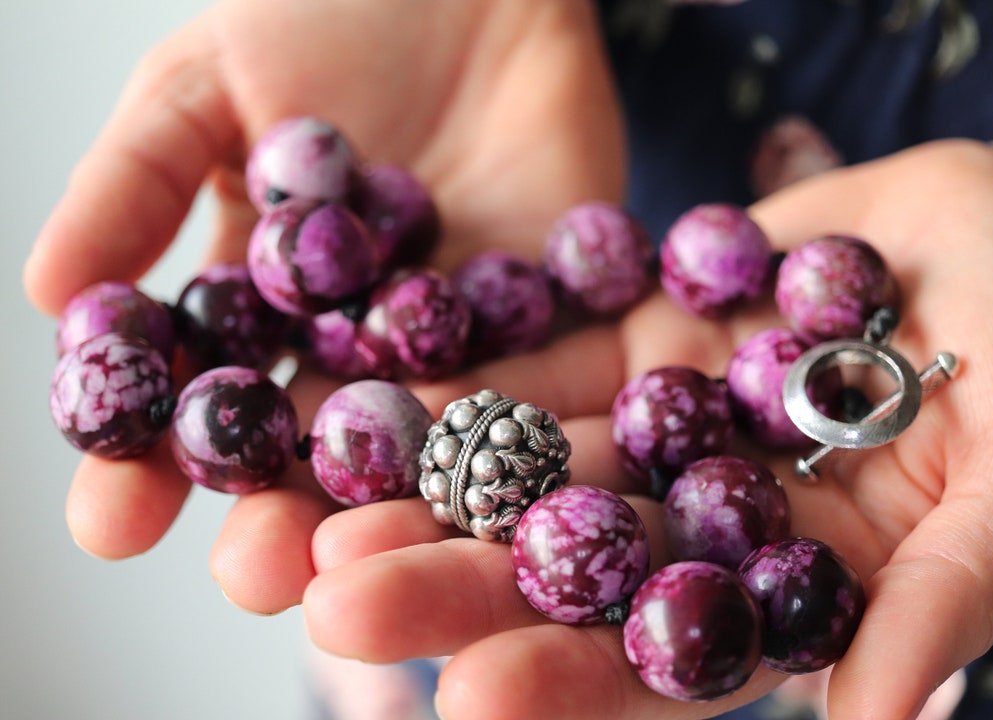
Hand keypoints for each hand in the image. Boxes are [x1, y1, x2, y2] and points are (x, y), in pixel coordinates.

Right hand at [23, 0, 623, 612]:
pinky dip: (509, 433)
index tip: (109, 520)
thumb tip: (51, 298)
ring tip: (358, 568)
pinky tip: (484, 489)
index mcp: (258, 302)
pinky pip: (531, 381)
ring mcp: (453, 334)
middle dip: (276, 513)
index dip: (147, 462)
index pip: (196, 398)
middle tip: (254, 576)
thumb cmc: (320, 10)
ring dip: (391, 506)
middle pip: (309, 444)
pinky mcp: (548, 314)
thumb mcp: (203, 86)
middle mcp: (353, 337)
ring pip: (418, 437)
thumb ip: (136, 185)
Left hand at [303, 132, 992, 718]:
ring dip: (429, 483)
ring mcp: (661, 419)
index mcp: (786, 584)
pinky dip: (466, 369)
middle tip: (339, 603)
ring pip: (529, 463)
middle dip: (454, 586)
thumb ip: (947, 600)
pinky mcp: (639, 325)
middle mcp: (703, 515)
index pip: (664, 658)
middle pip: (564, 568)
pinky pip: (543, 353)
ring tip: (315, 509)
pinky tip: (373, 383)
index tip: (471, 701)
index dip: (572, 683)